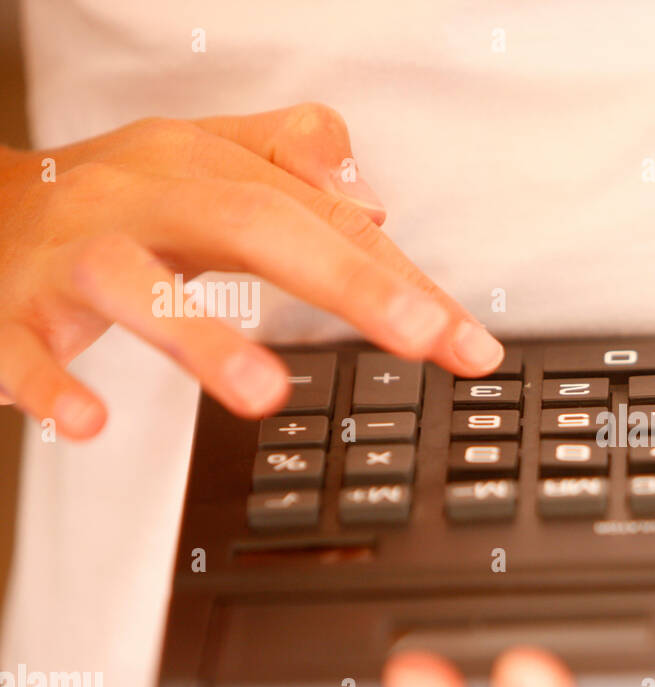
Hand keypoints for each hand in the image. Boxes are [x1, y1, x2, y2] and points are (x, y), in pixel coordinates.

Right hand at [0, 103, 503, 437]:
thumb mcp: (208, 155)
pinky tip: (89, 421)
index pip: (324, 220)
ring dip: (199, 336)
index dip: (402, 280)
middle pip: (252, 226)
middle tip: (416, 335)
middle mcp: (143, 201)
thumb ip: (296, 161)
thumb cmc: (118, 192)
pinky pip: (23, 347)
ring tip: (263, 393)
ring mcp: (73, 256)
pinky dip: (49, 382)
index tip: (466, 343)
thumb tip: (374, 201)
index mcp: (202, 167)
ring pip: (134, 282)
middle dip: (344, 280)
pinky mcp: (12, 311)